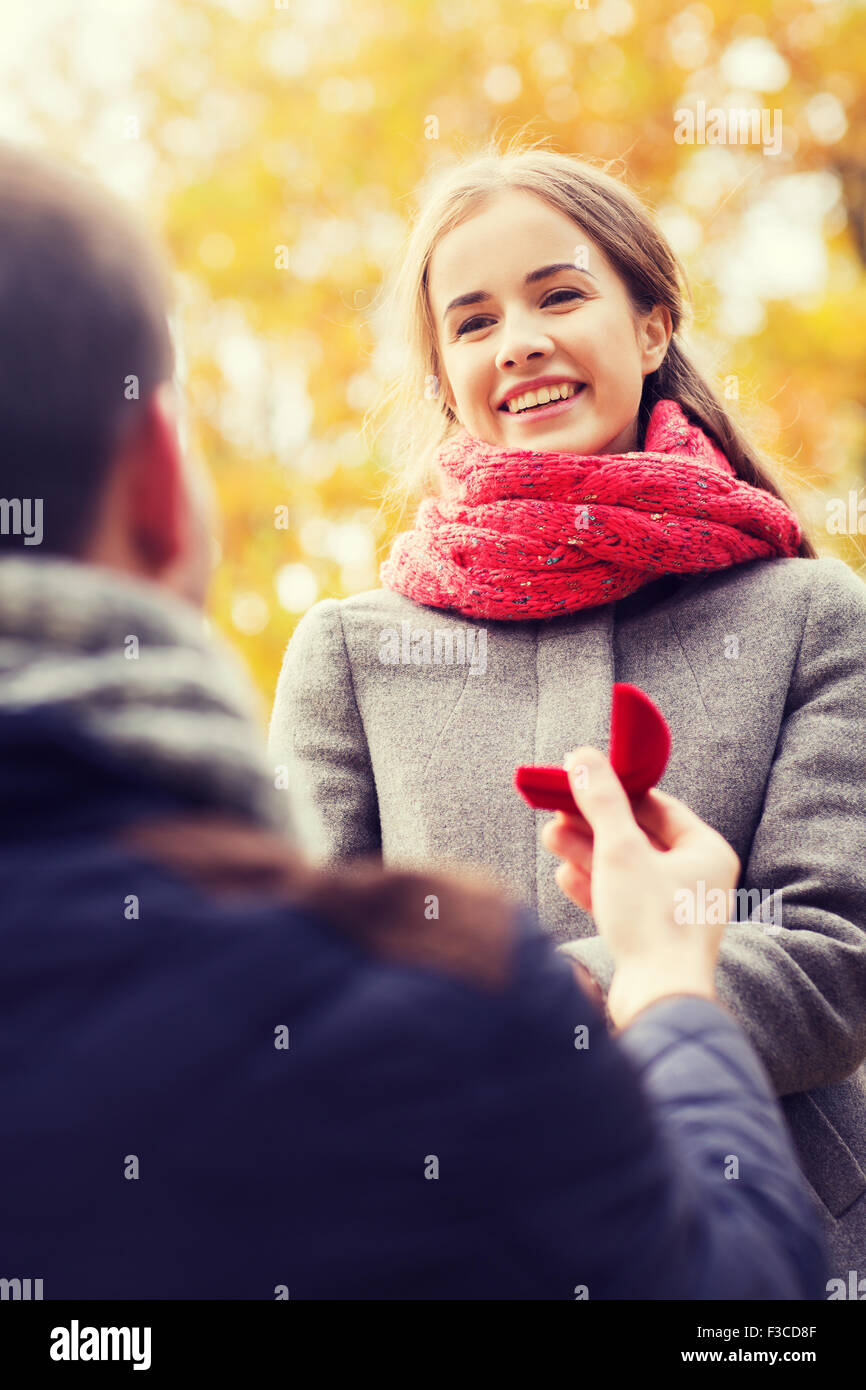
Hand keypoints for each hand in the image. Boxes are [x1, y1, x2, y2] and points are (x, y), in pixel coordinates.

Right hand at [541, 746, 740, 1028]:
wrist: (658, 1001)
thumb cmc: (651, 922)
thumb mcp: (620, 850)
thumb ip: (601, 800)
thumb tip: (582, 756)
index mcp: (707, 851)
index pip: (658, 806)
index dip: (617, 790)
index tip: (580, 779)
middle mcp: (697, 879)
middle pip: (638, 837)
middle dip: (593, 823)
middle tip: (556, 810)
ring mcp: (675, 910)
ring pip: (625, 870)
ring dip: (587, 852)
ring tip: (549, 837)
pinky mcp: (653, 937)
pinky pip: (621, 900)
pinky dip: (593, 886)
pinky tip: (563, 875)